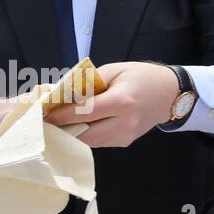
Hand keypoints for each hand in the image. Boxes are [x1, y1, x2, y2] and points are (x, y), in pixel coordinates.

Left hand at [44, 61, 178, 147]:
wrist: (170, 94)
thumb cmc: (140, 76)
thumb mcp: (114, 71)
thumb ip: (89, 84)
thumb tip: (63, 95)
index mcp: (121, 102)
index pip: (84, 113)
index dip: (62, 115)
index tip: (44, 115)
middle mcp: (124, 123)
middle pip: (84, 134)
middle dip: (61, 129)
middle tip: (43, 124)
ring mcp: (125, 136)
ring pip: (90, 141)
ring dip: (70, 134)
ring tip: (54, 125)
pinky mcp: (124, 142)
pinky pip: (99, 142)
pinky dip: (84, 135)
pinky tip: (73, 127)